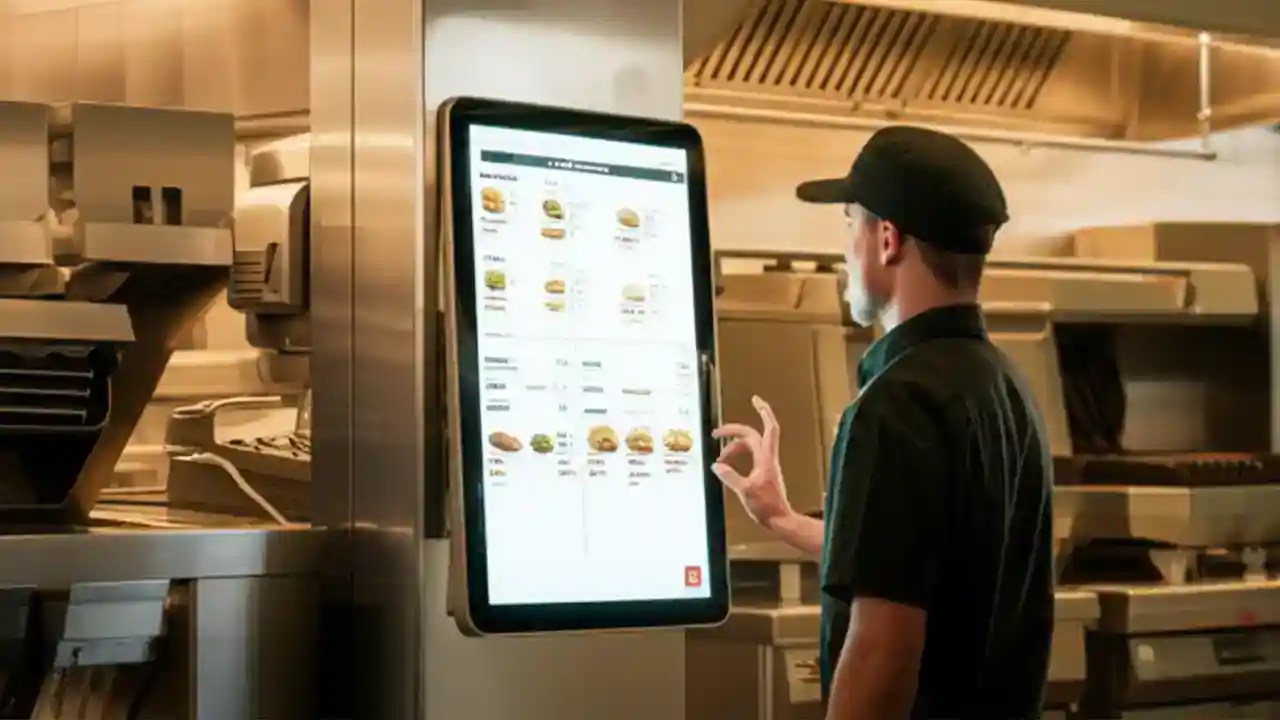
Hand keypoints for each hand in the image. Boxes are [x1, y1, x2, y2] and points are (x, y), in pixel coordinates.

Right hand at [712, 395, 792, 528]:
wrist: (780, 519)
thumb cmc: (766, 506)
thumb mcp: (744, 491)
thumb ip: (729, 476)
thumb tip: (717, 465)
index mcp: (765, 458)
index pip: (766, 429)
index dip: (763, 411)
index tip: (754, 399)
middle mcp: (768, 458)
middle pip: (752, 435)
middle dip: (735, 431)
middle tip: (717, 433)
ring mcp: (767, 465)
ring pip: (750, 447)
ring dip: (734, 448)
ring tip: (720, 457)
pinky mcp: (765, 473)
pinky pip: (750, 457)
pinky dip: (738, 457)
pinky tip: (728, 465)